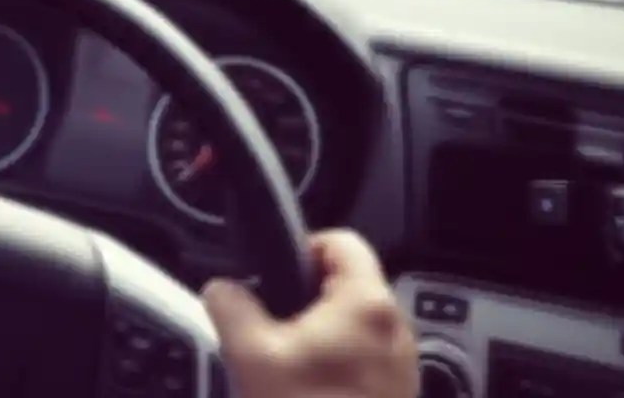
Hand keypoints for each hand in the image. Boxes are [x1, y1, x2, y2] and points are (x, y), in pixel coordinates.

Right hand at [203, 230, 417, 397]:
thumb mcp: (250, 356)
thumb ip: (230, 306)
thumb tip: (222, 289)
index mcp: (366, 302)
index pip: (339, 241)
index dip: (300, 248)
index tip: (273, 276)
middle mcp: (394, 327)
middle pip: (344, 284)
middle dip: (303, 301)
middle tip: (271, 330)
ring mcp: (402, 363)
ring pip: (351, 324)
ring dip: (317, 336)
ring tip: (287, 368)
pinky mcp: (398, 393)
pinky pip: (361, 359)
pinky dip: (334, 365)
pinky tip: (307, 393)